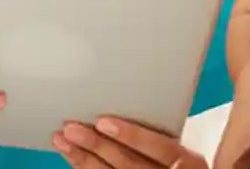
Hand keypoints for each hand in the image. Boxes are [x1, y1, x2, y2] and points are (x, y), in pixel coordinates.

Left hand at [53, 117, 207, 167]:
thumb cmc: (174, 153)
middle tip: (71, 127)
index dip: (133, 136)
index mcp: (188, 162)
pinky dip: (84, 168)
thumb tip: (138, 89)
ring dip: (83, 158)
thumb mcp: (179, 140)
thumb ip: (161, 125)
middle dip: (98, 146)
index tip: (104, 121)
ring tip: (62, 139)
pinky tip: (71, 155)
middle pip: (131, 165)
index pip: (163, 150)